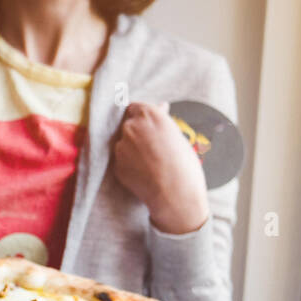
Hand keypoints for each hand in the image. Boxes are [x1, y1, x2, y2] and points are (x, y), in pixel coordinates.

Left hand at [111, 102, 209, 234]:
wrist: (176, 193)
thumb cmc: (183, 164)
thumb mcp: (178, 135)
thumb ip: (163, 121)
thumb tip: (161, 107)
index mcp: (149, 114)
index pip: (135, 107)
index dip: (140, 117)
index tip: (146, 126)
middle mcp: (131, 127)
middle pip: (128, 125)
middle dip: (136, 133)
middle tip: (152, 148)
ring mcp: (121, 146)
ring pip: (123, 144)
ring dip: (132, 150)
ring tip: (150, 163)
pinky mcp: (117, 165)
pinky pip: (122, 162)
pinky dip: (129, 166)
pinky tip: (144, 173)